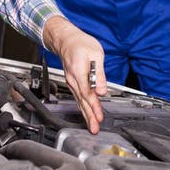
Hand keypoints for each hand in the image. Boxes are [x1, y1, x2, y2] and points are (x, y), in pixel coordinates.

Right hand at [43, 15, 106, 133]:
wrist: (66, 40)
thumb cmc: (81, 44)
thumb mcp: (96, 54)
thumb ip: (99, 74)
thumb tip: (102, 90)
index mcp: (79, 72)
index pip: (87, 93)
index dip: (94, 107)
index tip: (99, 117)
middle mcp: (73, 80)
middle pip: (82, 102)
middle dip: (89, 117)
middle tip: (95, 129)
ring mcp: (71, 82)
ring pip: (79, 101)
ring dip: (86, 115)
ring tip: (92, 127)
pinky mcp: (73, 82)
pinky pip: (78, 97)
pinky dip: (83, 107)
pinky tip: (87, 114)